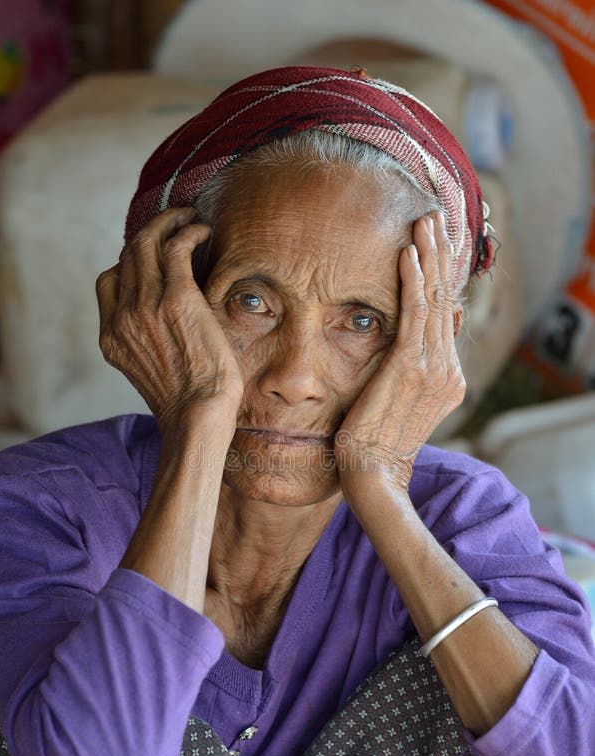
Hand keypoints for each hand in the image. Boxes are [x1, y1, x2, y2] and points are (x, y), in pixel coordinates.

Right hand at [96, 208, 243, 434]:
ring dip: (169, 221)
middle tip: (176, 223)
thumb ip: (147, 343)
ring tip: (190, 217)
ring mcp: (145, 305)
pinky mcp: (176, 298)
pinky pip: (175, 246)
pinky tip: (203, 230)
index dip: (130, 261)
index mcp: (111, 337)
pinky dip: (187, 230)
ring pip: (148, 242)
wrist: (197, 417)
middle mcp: (122, 317)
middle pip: (127, 255)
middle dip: (151, 232)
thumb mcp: (152, 373)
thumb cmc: (188, 404)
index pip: (108, 280)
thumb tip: (167, 325)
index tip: (156, 257)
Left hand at [335, 210, 464, 495]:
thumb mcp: (396, 401)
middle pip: (446, 299)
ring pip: (434, 299)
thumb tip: (405, 346)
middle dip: (440, 255)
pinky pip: (415, 314)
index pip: (445, 315)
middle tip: (435, 217)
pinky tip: (407, 253)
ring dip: (429, 256)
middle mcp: (448, 368)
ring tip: (425, 222)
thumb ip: (407, 369)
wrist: (372, 474)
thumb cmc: (373, 441)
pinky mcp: (411, 367)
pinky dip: (412, 281)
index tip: (434, 243)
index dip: (440, 276)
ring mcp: (434, 368)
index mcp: (447, 376)